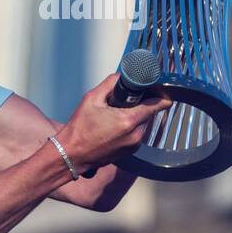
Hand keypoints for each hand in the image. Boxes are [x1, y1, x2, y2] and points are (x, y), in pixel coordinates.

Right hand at [55, 72, 172, 170]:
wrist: (71, 155)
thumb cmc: (79, 130)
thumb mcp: (91, 99)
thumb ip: (110, 84)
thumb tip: (121, 77)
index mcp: (128, 121)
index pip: (156, 105)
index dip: (160, 95)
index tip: (159, 89)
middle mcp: (135, 135)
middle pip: (148, 113)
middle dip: (139, 104)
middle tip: (123, 100)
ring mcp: (134, 145)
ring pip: (142, 123)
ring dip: (134, 116)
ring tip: (114, 114)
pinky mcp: (130, 152)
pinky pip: (136, 133)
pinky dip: (129, 127)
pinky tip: (113, 125)